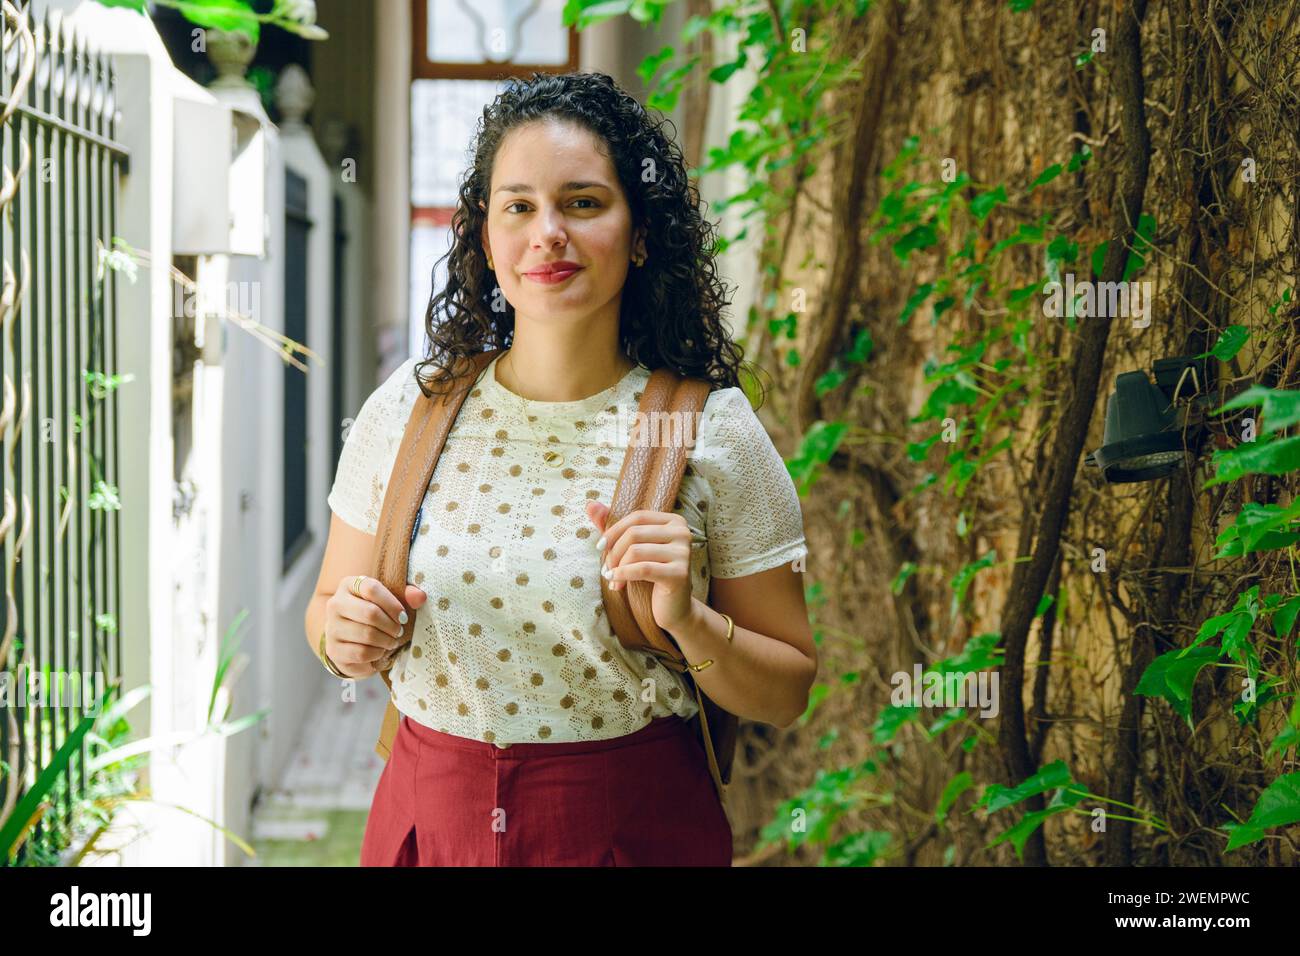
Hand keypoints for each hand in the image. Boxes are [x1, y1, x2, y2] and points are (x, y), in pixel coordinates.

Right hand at [323, 575, 428, 678]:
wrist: (350, 639)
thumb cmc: (374, 615)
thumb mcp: (390, 601)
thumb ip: (407, 595)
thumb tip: (420, 596)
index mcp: (349, 585)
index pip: (372, 588)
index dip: (393, 604)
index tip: (404, 616)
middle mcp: (335, 604)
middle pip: (370, 613)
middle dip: (391, 625)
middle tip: (399, 631)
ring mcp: (331, 628)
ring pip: (367, 635)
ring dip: (386, 640)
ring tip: (391, 641)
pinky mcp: (333, 649)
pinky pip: (361, 653)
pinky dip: (377, 653)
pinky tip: (380, 650)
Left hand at [587, 501, 695, 634]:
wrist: (674, 608)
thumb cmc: (652, 575)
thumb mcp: (632, 547)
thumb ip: (612, 525)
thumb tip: (589, 504)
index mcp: (675, 521)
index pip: (638, 517)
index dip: (614, 530)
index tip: (599, 547)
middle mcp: (683, 533)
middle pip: (635, 533)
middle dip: (614, 552)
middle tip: (606, 568)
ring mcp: (683, 553)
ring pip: (636, 551)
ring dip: (617, 567)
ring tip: (611, 578)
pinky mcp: (680, 574)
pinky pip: (642, 569)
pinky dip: (623, 575)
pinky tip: (615, 584)